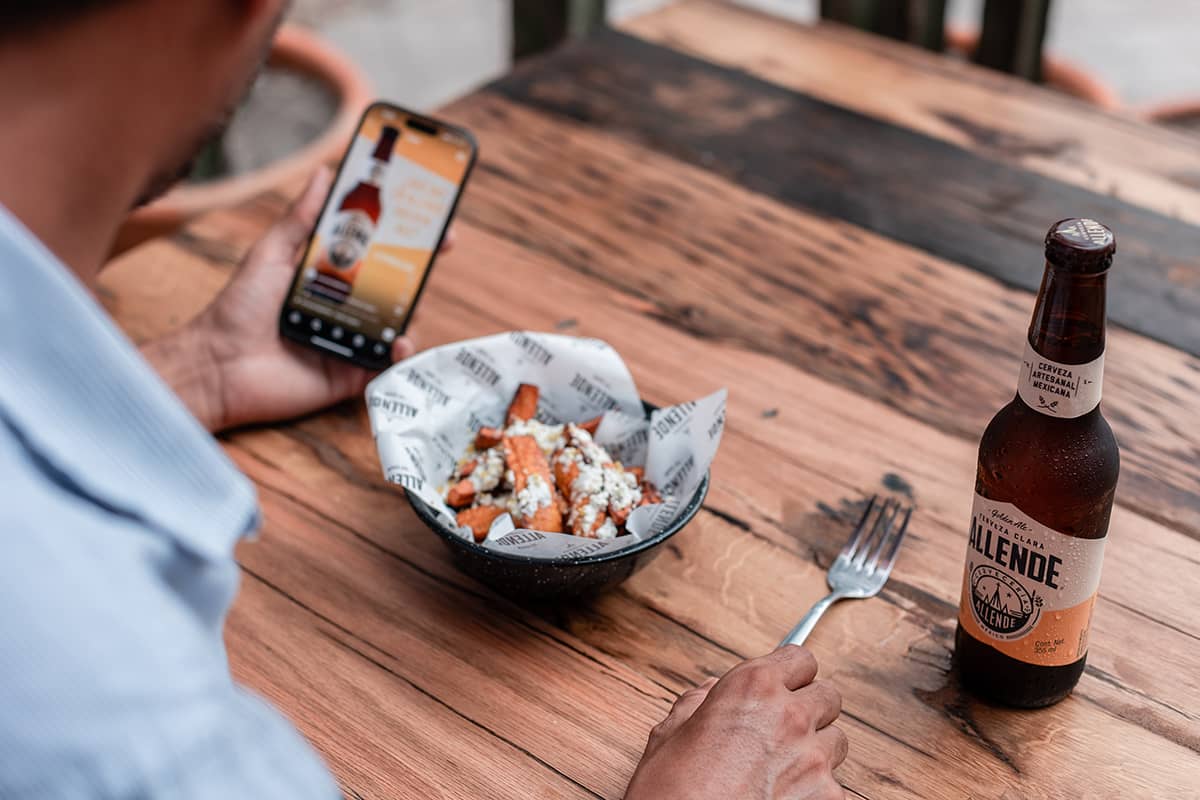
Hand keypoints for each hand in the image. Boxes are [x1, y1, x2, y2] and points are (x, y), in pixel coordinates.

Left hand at [143, 168, 449, 431]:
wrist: (219, 365)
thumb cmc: (239, 308)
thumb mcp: (271, 254)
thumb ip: (300, 218)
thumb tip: (324, 173)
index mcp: (330, 277)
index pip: (375, 253)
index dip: (402, 237)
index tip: (427, 217)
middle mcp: (346, 308)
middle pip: (394, 286)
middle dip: (421, 267)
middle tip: (441, 246)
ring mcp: (352, 341)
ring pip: (397, 323)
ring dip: (413, 309)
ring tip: (414, 297)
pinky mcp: (352, 374)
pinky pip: (387, 365)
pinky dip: (400, 354)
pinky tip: (399, 340)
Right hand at [625, 647, 846, 799]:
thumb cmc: (671, 791)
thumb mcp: (670, 734)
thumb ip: (698, 704)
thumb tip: (710, 693)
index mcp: (752, 687)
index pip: (800, 659)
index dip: (791, 674)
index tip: (784, 686)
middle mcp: (789, 714)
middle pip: (828, 696)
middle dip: (809, 710)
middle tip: (782, 731)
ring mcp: (813, 757)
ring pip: (836, 741)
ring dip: (815, 751)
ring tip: (780, 771)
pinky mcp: (827, 797)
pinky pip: (833, 785)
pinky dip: (813, 792)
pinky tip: (782, 798)